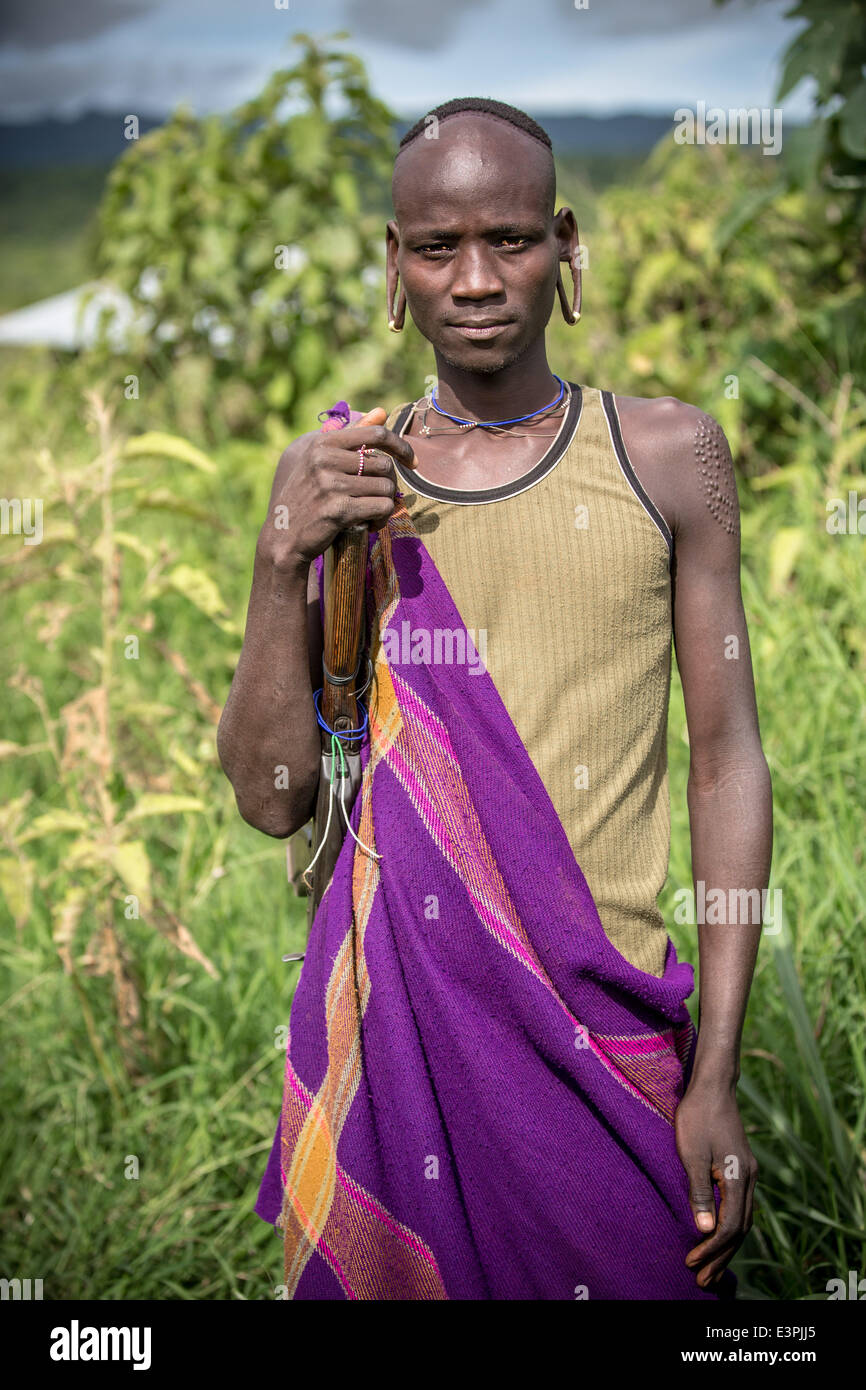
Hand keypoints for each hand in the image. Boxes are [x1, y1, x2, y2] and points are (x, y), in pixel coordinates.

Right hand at [259, 407, 417, 571]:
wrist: (283, 536)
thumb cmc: (307, 498)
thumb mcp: (321, 462)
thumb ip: (351, 437)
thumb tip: (381, 412)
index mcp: (323, 444)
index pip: (376, 434)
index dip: (401, 446)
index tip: (411, 461)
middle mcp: (325, 460)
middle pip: (384, 465)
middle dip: (388, 484)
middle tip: (377, 499)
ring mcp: (332, 484)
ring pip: (386, 488)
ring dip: (384, 504)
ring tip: (369, 514)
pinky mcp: (340, 509)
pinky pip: (382, 507)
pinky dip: (382, 519)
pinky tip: (369, 524)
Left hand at [674, 1080, 757, 1290]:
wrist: (713, 1086)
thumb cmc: (697, 1116)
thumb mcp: (692, 1154)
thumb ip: (700, 1192)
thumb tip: (707, 1230)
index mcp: (738, 1178)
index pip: (729, 1227)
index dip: (711, 1249)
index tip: (691, 1263)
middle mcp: (748, 1179)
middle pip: (740, 1229)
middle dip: (722, 1257)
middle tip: (703, 1280)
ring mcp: (747, 1173)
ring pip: (743, 1219)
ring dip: (727, 1245)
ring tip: (711, 1267)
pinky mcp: (741, 1167)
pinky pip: (740, 1206)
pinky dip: (730, 1227)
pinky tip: (718, 1235)